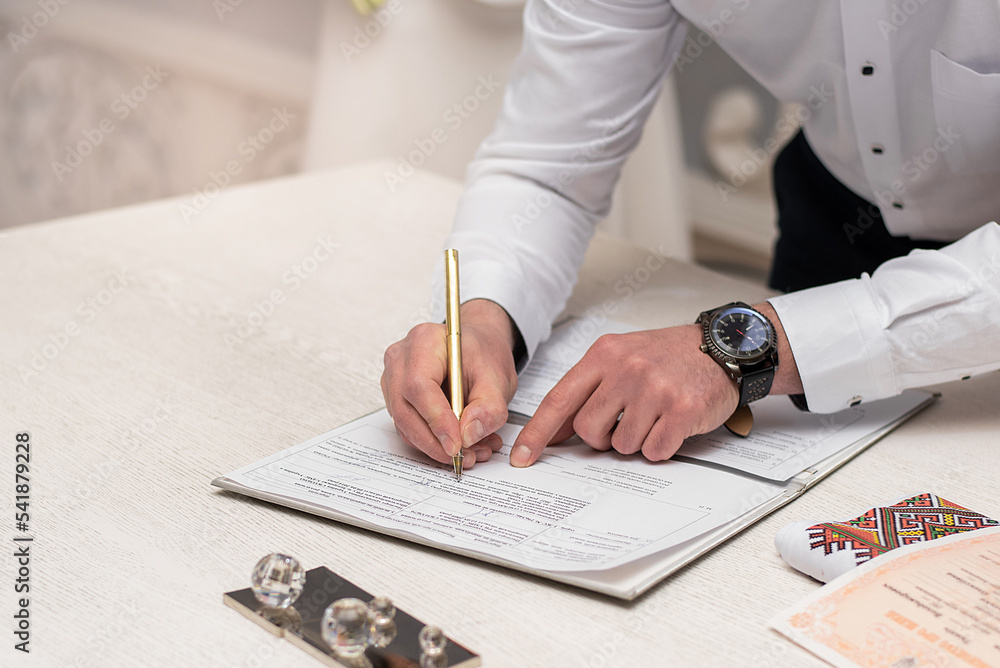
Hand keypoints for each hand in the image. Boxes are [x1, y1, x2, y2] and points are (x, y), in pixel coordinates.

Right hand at [381, 299, 518, 468]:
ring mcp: (393, 378)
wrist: (478, 348)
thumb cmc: (483, 354)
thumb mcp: (498, 378)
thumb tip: (468, 434)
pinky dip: (432, 442)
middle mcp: (401, 358)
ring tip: (471, 452)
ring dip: (435, 446)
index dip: (436, 420)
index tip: (457, 444)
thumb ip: (489, 408)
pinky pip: (407, 427)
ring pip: (404, 423)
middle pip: (405, 409)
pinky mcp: (396, 397)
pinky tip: (460, 444)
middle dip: (434, 441)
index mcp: (424, 342)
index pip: (419, 386)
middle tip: (464, 456)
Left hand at [509, 303, 801, 465]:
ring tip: (655, 415)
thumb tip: (553, 432)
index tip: (522, 455)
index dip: (537, 432)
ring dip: (636, 440)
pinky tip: (671, 424)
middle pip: (588, 429)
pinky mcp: (682, 409)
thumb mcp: (621, 358)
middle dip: (601, 437)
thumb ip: (587, 390)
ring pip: (622, 444)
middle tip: (625, 421)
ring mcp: (654, 388)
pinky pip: (654, 450)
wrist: (723, 347)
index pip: (560, 399)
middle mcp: (626, 368)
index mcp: (604, 354)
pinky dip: (661, 446)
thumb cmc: (669, 356)